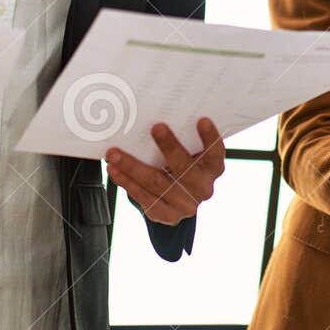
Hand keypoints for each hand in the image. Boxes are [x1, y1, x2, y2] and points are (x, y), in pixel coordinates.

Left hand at [105, 118, 226, 225]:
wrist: (180, 200)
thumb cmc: (182, 164)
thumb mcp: (190, 153)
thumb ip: (182, 139)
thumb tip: (154, 115)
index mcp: (213, 169)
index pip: (215, 153)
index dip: (210, 138)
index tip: (203, 120)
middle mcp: (203, 188)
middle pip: (184, 168)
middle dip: (170, 146)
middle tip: (156, 127)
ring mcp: (185, 205)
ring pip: (156, 183)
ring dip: (132, 166)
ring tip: (113, 153)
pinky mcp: (166, 215)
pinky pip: (143, 196)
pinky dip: (126, 181)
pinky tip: (114, 169)